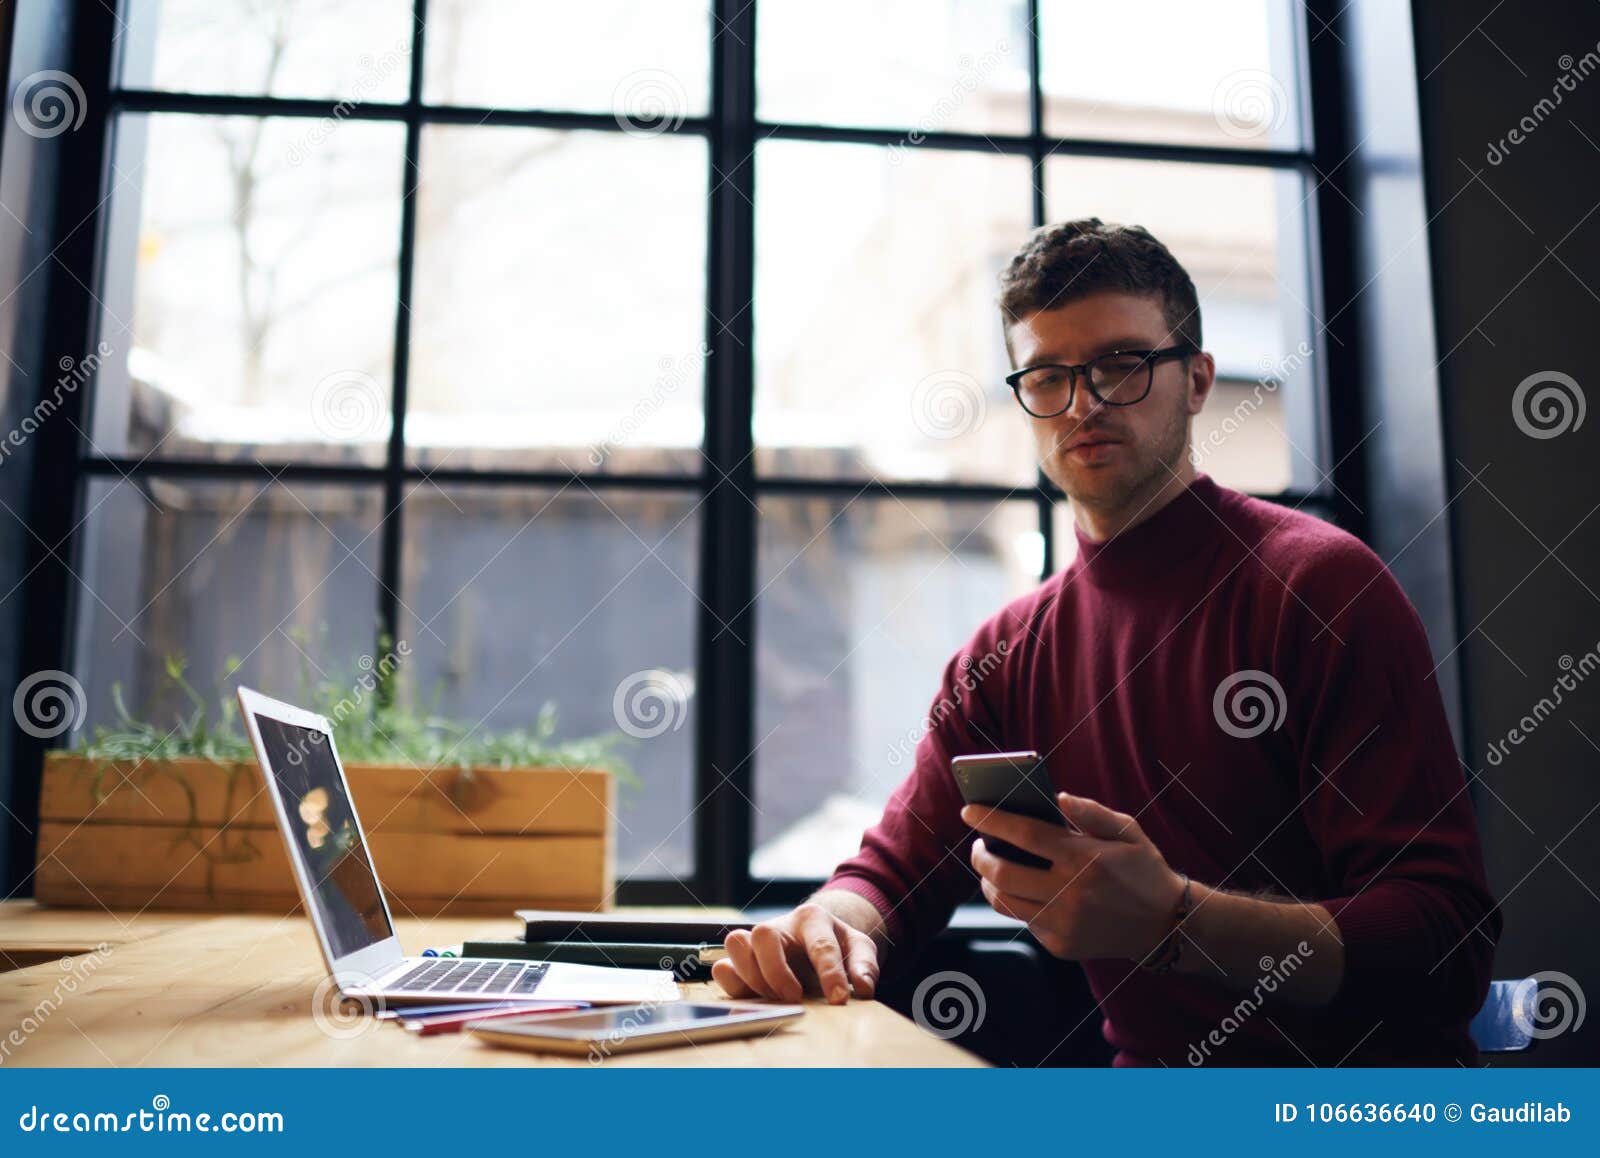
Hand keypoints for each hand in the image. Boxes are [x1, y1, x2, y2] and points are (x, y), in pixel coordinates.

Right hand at [712, 902, 879, 1003]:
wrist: (814, 939)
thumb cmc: (836, 945)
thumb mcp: (859, 948)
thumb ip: (865, 965)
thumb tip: (863, 988)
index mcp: (812, 918)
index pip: (820, 944)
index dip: (830, 973)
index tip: (839, 999)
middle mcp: (779, 925)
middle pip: (763, 935)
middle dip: (777, 971)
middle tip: (795, 996)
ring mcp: (755, 942)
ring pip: (735, 943)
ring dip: (752, 976)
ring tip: (774, 996)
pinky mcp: (740, 962)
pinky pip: (723, 967)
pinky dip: (733, 983)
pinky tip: (756, 998)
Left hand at [962, 792, 1183, 961]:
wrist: (1166, 925)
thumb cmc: (1143, 869)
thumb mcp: (1128, 831)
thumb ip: (1091, 811)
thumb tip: (1056, 797)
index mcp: (1085, 859)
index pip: (1025, 835)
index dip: (991, 820)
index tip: (968, 810)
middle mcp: (1071, 894)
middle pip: (1003, 874)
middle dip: (980, 856)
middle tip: (978, 845)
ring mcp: (1064, 924)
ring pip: (1004, 902)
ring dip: (987, 882)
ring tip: (990, 866)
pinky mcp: (1061, 946)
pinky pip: (1024, 921)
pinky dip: (1016, 902)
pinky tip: (1019, 888)